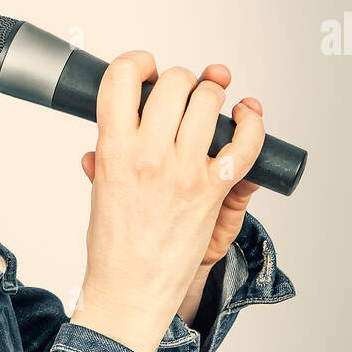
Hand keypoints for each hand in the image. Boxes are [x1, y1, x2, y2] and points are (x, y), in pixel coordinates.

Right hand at [71, 52, 265, 351]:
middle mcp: (149, 155)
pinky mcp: (213, 190)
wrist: (131, 290)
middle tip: (180, 95)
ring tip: (209, 105)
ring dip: (212, 95)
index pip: (122, 78)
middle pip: (174, 83)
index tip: (146, 70)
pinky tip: (247, 115)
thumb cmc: (114, 246)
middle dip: (180, 81)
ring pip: (209, 101)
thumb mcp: (100, 191)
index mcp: (113, 149)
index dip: (138, 62)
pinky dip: (252, 122)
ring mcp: (184, 171)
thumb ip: (104, 160)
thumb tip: (102, 143)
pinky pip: (245, 141)